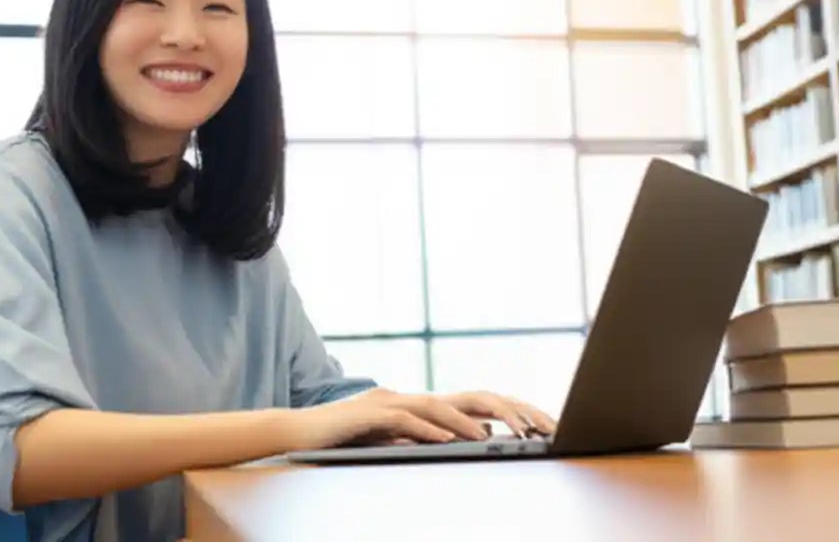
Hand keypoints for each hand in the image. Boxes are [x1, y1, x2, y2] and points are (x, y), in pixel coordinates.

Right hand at [281, 388, 556, 451]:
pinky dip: (427, 428)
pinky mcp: (369, 414)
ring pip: (441, 404)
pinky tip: (448, 439)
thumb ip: (428, 437)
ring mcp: (391, 403)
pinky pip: (404, 419)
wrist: (298, 432)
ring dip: (471, 421)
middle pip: (469, 398)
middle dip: (506, 411)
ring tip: (498, 435)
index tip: (539, 427)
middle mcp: (413, 398)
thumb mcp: (396, 440)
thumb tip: (467, 439)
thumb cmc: (347, 439)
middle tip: (536, 428)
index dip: (509, 412)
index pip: (475, 404)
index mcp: (423, 405)